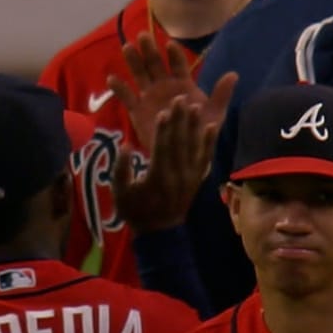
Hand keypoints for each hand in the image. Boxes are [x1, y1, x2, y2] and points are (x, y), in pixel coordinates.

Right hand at [109, 31, 236, 153]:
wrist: (185, 153)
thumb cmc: (200, 132)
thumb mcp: (215, 115)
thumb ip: (221, 95)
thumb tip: (234, 74)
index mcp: (183, 84)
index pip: (178, 65)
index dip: (174, 55)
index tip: (170, 44)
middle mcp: (164, 86)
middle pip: (156, 64)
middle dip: (150, 50)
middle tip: (143, 35)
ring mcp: (150, 97)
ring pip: (140, 75)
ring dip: (133, 61)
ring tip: (127, 46)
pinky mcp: (138, 110)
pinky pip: (127, 97)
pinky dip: (120, 88)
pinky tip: (112, 79)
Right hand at [111, 95, 220, 232]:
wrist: (161, 233)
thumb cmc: (136, 211)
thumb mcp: (121, 193)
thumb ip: (122, 169)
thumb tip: (126, 146)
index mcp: (157, 178)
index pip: (161, 149)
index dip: (163, 130)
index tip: (164, 111)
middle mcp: (177, 175)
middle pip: (179, 143)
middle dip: (180, 120)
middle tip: (181, 99)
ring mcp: (190, 177)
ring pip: (193, 147)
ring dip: (195, 126)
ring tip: (196, 106)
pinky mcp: (198, 179)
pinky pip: (205, 158)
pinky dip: (209, 142)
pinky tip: (212, 126)